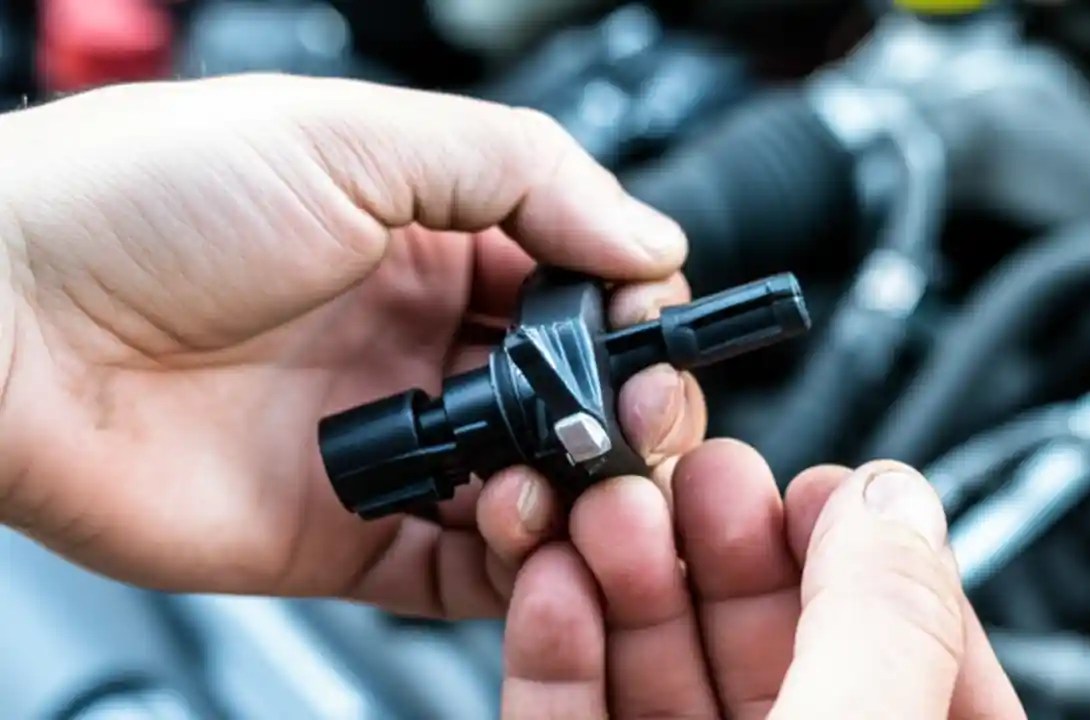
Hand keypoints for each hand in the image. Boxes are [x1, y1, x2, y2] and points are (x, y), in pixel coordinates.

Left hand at [0, 74, 705, 616]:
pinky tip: (519, 531)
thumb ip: (521, 172)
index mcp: (433, 238)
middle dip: (625, 407)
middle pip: (574, 390)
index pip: (582, 280)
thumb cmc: (139, 203)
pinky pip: (460, 568)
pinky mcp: (348, 533)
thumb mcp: (351, 135)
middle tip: (634, 417)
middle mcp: (421, 339)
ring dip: (580, 489)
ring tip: (577, 479)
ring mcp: (390, 439)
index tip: (657, 331)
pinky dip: (512, 566)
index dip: (633, 307)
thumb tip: (650, 233)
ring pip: (534, 485)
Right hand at [501, 440, 1026, 718]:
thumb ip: (882, 625)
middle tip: (684, 473)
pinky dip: (555, 650)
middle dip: (720, 547)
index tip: (818, 485)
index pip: (923, 654)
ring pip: (663, 675)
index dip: (867, 559)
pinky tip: (551, 585)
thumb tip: (897, 501)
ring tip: (606, 509)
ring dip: (628, 579)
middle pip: (773, 648)